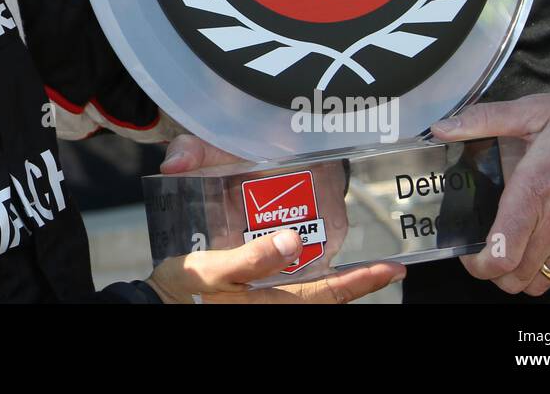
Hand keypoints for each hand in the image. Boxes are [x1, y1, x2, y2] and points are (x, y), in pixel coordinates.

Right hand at [152, 134, 401, 303]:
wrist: (153, 306)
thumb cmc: (183, 291)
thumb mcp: (214, 270)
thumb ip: (253, 258)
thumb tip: (294, 240)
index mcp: (274, 304)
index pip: (330, 293)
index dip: (364, 281)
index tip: (396, 268)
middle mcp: (276, 308)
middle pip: (326, 297)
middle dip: (356, 282)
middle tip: (384, 266)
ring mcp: (263, 306)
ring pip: (309, 295)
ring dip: (332, 282)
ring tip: (350, 262)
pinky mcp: (250, 301)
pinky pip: (288, 293)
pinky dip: (304, 280)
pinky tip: (302, 263)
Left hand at [431, 87, 549, 295]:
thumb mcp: (535, 109)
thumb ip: (484, 119)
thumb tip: (442, 127)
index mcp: (537, 191)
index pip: (502, 252)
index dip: (476, 262)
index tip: (465, 249)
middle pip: (515, 277)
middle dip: (491, 270)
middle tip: (480, 248)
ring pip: (540, 281)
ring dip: (518, 272)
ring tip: (507, 247)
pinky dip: (545, 265)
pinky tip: (538, 238)